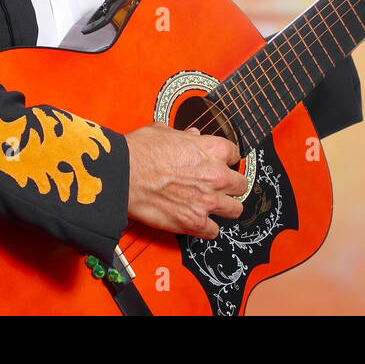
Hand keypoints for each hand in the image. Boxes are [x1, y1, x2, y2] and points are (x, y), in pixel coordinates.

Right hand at [124, 124, 246, 238]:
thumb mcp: (164, 131)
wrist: (123, 175)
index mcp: (212, 149)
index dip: (225, 160)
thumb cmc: (140, 151)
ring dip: (225, 208)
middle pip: (241, 184)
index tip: (220, 165)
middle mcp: (216, 175)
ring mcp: (208, 201)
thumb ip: (185, 136)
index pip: (234, 154)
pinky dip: (206, 229)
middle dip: (231, 186)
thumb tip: (192, 136)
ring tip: (214, 207)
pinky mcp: (195, 223)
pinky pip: (214, 231)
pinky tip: (198, 223)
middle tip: (220, 188)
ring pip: (236, 209)